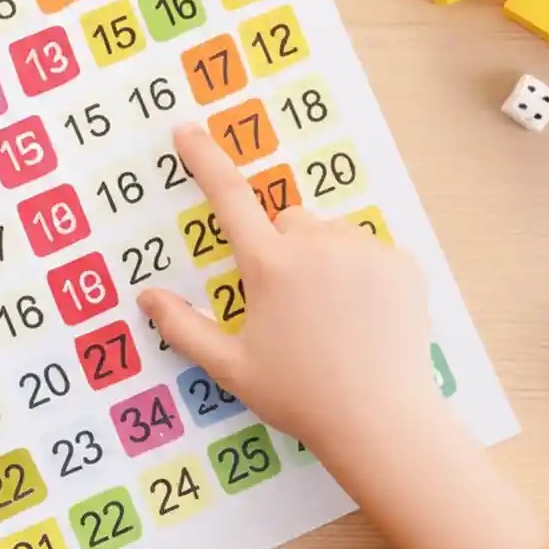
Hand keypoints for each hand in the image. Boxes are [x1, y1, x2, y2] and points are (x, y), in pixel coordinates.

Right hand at [137, 122, 442, 448]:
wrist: (381, 420)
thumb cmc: (300, 396)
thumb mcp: (232, 368)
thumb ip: (184, 328)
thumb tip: (146, 296)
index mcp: (270, 265)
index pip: (228, 197)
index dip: (204, 159)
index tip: (188, 128)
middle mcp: (317, 244)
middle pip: (289, 222)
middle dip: (284, 249)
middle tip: (292, 306)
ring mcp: (364, 250)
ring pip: (333, 236)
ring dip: (326, 259)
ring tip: (334, 318)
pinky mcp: (402, 263)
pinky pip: (373, 253)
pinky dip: (366, 276)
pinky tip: (366, 318)